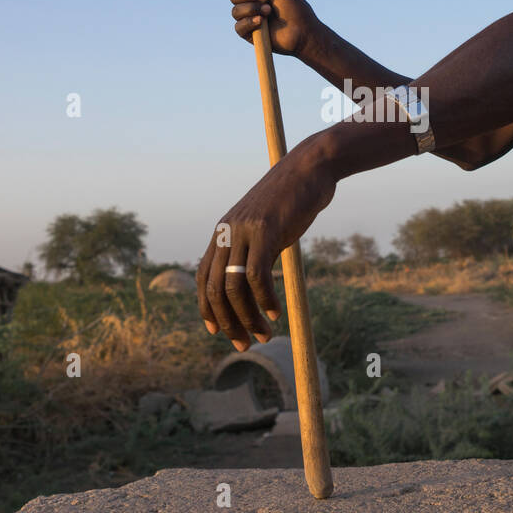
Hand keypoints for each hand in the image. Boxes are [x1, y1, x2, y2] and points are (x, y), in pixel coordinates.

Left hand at [196, 144, 336, 350]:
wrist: (309, 167)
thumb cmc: (292, 198)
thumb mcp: (266, 225)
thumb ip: (255, 248)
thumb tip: (256, 280)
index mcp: (222, 232)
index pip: (203, 277)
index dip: (207, 308)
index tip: (218, 331)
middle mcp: (226, 232)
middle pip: (215, 289)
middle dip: (227, 323)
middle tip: (245, 344)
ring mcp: (244, 232)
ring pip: (233, 287)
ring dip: (247, 318)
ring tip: (263, 336)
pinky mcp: (265, 232)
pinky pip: (257, 277)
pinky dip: (264, 301)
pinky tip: (275, 313)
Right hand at [229, 0, 320, 57]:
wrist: (303, 32)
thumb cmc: (296, 9)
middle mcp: (251, 4)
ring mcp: (249, 19)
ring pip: (235, 11)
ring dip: (251, 9)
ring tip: (269, 12)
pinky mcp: (250, 34)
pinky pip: (238, 27)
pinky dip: (249, 22)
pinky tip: (261, 22)